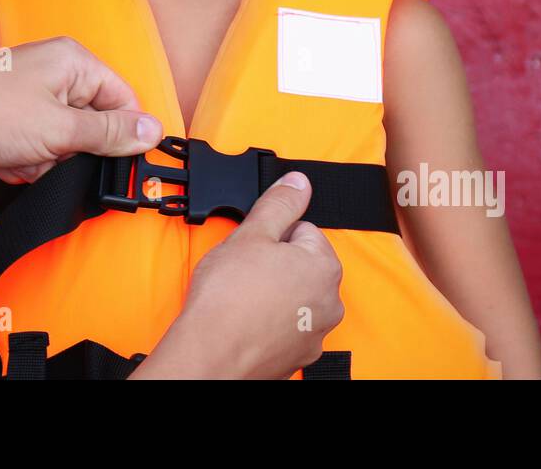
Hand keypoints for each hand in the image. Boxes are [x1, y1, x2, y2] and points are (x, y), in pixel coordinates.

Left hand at [0, 36, 163, 182]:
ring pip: (64, 143)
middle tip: (51, 154)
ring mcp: (30, 96)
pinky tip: (4, 158)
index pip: (122, 98)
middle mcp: (54, 71)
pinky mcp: (11, 120)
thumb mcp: (61, 129)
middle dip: (73, 150)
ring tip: (20, 155)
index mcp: (72, 60)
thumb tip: (153, 132)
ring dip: (47, 160)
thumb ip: (110, 133)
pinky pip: (38, 149)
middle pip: (92, 123)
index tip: (119, 160)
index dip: (122, 132)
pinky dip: (25, 161)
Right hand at [132, 172, 343, 378]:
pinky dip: (270, 323)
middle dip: (276, 264)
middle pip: (302, 265)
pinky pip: (287, 327)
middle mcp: (329, 302)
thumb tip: (298, 182)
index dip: (273, 235)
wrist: (211, 355)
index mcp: (324, 266)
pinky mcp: (298, 357)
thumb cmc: (228, 298)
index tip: (253, 247)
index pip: (304, 231)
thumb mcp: (252, 234)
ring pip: (294, 297)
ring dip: (273, 294)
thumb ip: (279, 203)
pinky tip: (246, 321)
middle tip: (244, 271)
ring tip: (242, 298)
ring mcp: (315, 333)